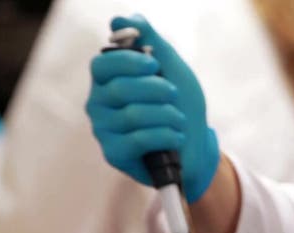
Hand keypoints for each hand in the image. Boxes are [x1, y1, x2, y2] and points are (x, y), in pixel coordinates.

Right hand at [86, 15, 218, 201]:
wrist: (195, 147)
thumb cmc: (179, 105)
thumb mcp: (171, 67)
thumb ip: (150, 40)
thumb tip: (122, 19)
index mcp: (107, 79)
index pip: (103, 64)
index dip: (129, 62)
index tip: (155, 64)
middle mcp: (98, 103)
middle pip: (121, 89)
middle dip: (157, 90)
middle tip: (175, 95)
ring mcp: (103, 130)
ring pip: (134, 115)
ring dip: (168, 116)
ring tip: (180, 120)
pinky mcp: (114, 153)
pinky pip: (139, 139)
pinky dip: (166, 135)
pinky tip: (177, 137)